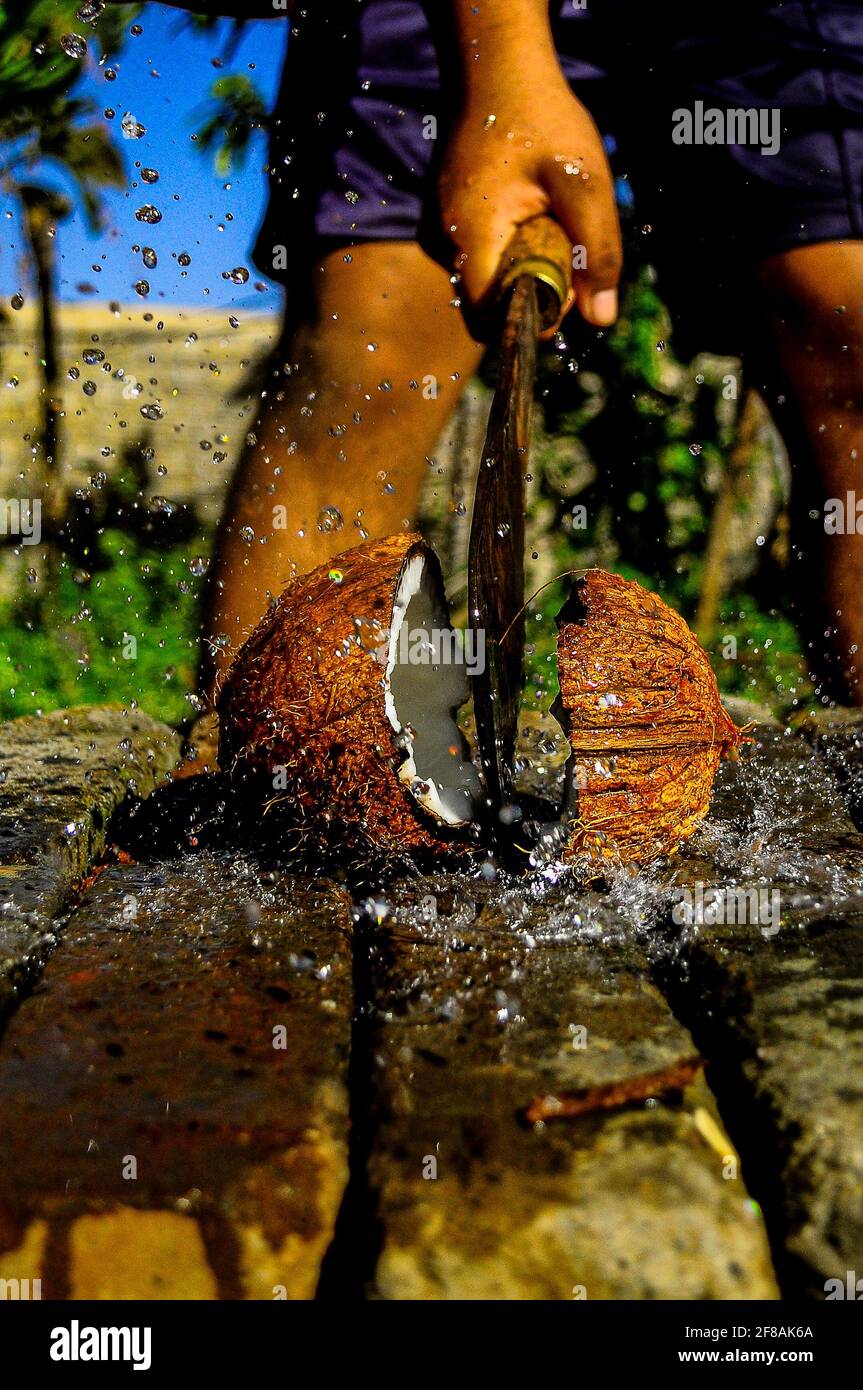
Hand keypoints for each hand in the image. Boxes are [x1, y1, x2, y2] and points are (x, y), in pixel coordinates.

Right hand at [439, 75, 621, 326]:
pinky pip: (483, 248)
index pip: (489, 315)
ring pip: (487, 274)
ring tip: (549, 221)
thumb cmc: (541, 117)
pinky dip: (511, 242)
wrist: (497, 64)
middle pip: (488, 299)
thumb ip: (596, 251)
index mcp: (471, 237)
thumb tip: (602, 318)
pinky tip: (531, 208)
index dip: (530, 317)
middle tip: (565, 251)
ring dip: (523, 264)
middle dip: (531, 291)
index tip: (565, 293)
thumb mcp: (584, 183)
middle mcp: (447, 238)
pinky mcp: (450, 211)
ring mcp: (444, 224)